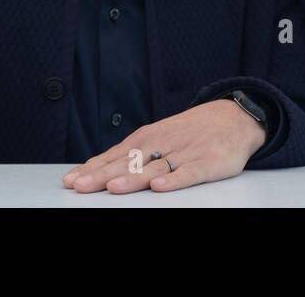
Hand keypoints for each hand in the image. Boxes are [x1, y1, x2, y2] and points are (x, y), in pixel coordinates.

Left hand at [62, 98, 266, 193]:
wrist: (233, 118)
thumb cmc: (190, 132)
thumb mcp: (159, 136)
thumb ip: (130, 154)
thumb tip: (94, 169)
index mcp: (148, 138)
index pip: (115, 155)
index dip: (93, 169)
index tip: (71, 180)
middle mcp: (162, 145)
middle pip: (129, 163)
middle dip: (103, 175)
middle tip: (81, 186)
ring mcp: (185, 154)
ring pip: (154, 168)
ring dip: (133, 178)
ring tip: (114, 187)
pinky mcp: (207, 163)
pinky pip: (189, 173)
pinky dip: (174, 180)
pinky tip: (160, 186)